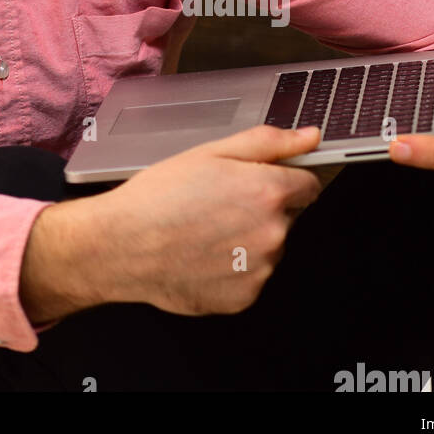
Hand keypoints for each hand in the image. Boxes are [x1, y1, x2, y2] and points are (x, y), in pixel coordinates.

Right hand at [81, 124, 322, 314]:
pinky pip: (250, 276)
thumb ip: (268, 142)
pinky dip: (232, 267)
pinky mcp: (245, 297)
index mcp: (268, 192)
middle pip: (286, 216)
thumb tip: (309, 137)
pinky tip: (202, 253)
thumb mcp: (210, 152)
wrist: (124, 244)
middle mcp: (273, 233)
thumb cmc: (159, 196)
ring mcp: (260, 269)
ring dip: (247, 239)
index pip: (308, 184)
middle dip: (260, 208)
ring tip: (204, 229)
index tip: (259, 181)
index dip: (283, 178)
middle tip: (217, 203)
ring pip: (267, 247)